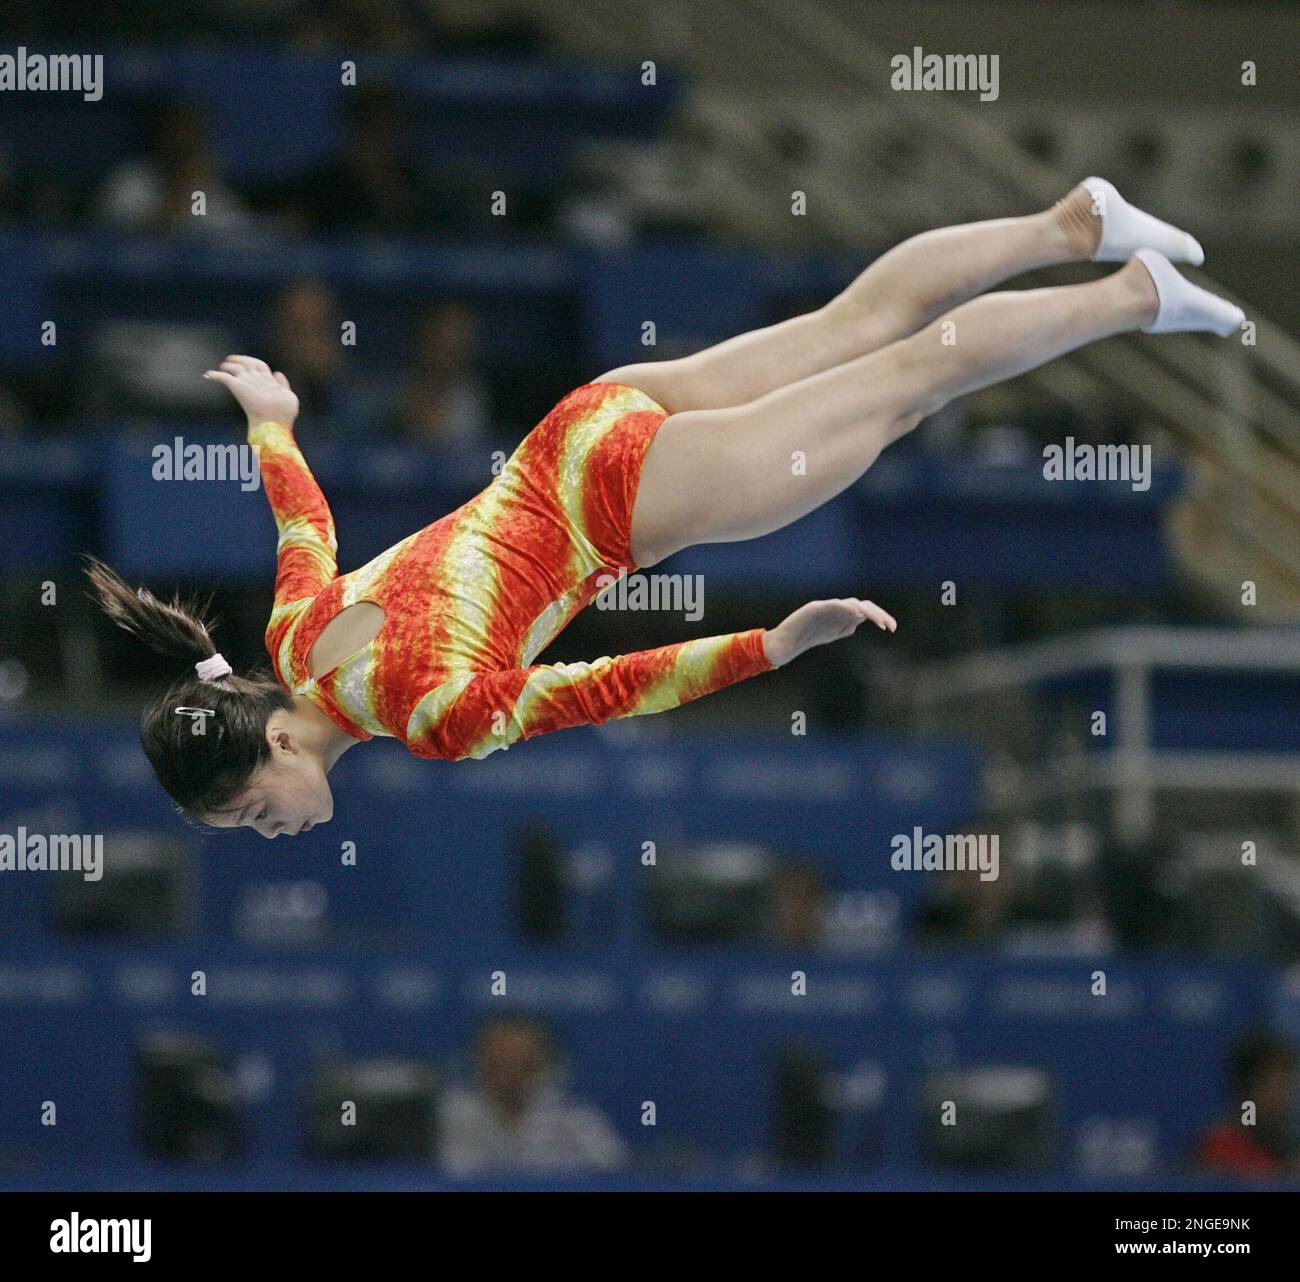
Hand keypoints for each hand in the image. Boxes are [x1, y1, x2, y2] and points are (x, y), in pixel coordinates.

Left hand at [204, 355, 298, 426]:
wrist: (273, 420)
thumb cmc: (283, 414)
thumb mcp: (290, 397)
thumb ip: (284, 385)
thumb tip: (277, 372)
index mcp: (269, 380)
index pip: (260, 366)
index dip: (253, 363)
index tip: (248, 364)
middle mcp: (258, 377)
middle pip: (247, 362)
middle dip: (239, 359)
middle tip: (230, 360)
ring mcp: (247, 380)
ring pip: (235, 367)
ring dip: (227, 365)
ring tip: (222, 366)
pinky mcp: (237, 386)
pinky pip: (223, 377)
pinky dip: (215, 375)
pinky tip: (209, 375)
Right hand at [763, 597, 895, 666]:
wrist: (786, 642)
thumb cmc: (807, 636)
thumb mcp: (832, 633)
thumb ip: (845, 627)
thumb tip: (858, 620)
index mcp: (842, 614)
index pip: (866, 611)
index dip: (880, 617)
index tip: (892, 629)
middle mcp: (836, 608)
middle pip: (862, 606)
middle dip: (878, 614)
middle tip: (891, 626)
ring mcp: (826, 607)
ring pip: (851, 604)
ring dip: (867, 612)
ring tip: (879, 622)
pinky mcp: (815, 608)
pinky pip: (833, 605)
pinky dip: (846, 608)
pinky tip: (857, 613)